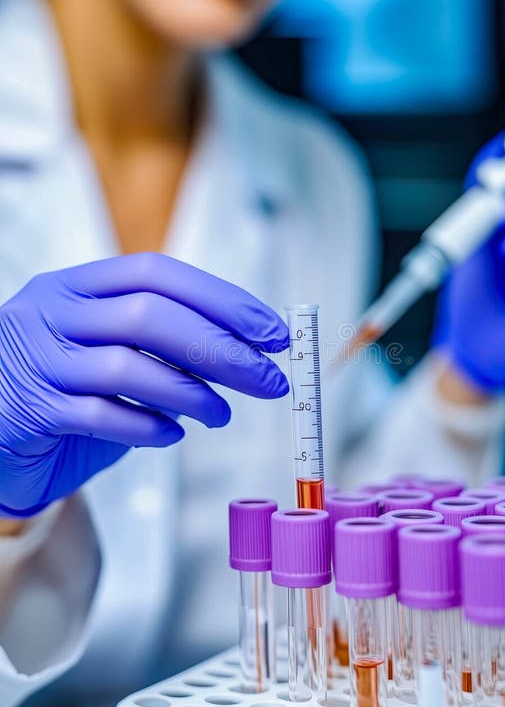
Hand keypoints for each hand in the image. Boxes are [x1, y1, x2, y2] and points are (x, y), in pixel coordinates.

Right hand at [0, 253, 288, 516]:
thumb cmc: (63, 384)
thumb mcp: (104, 345)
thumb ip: (157, 340)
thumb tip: (243, 348)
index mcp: (76, 285)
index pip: (157, 273)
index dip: (222, 299)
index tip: (271, 332)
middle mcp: (52, 313)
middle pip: (150, 316)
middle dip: (222, 348)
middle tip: (269, 379)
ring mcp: (38, 361)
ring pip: (128, 367)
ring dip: (191, 393)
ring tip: (222, 414)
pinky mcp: (31, 411)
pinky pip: (101, 417)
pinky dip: (147, 426)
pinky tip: (172, 433)